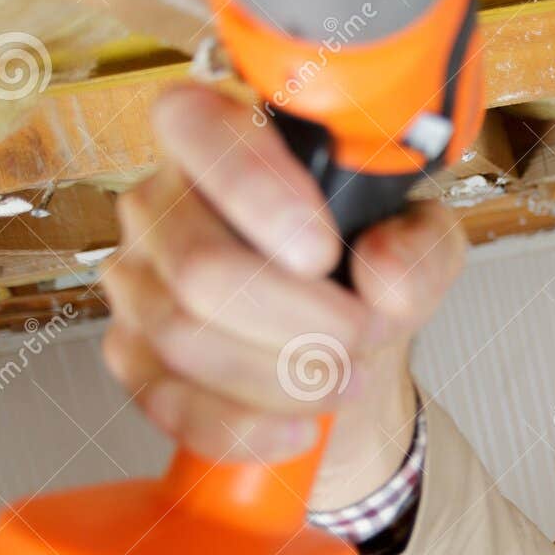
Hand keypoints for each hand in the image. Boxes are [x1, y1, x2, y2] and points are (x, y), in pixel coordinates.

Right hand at [100, 84, 465, 496]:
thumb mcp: (421, 249)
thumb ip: (420, 246)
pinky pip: (171, 402)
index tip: (322, 250)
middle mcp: (163, 203)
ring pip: (187, 338)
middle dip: (302, 320)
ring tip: (344, 378)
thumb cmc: (366, 283)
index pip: (195, 127)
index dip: (256, 191)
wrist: (351, 363)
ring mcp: (138, 281)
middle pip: (201, 267)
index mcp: (222, 141)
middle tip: (361, 334)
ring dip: (285, 376)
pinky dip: (246, 426)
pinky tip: (299, 427)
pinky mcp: (133, 357)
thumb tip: (381, 270)